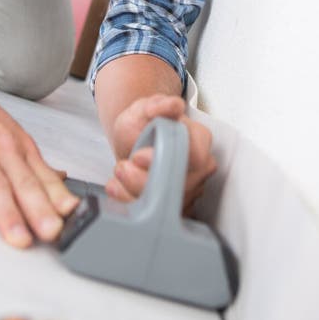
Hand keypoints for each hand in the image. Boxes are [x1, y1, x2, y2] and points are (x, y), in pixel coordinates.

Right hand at [0, 77, 78, 246]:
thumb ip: (35, 164)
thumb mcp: (13, 135)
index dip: (59, 202)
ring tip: (17, 238)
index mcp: (21, 148)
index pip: (44, 179)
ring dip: (7, 213)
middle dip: (40, 211)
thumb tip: (62, 184)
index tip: (73, 222)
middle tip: (52, 233)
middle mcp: (2, 149)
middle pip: (24, 183)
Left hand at [105, 94, 216, 213]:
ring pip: (166, 203)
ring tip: (118, 177)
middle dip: (143, 181)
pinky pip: (156, 214)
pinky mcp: (176, 206)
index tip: (138, 156)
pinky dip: (133, 205)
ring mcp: (190, 189)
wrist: (134, 139)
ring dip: (134, 193)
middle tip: (122, 168)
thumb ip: (157, 104)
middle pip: (179, 185)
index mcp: (199, 139)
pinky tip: (119, 191)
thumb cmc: (142, 124)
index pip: (195, 156)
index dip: (165, 158)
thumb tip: (171, 105)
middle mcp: (200, 167)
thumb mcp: (143, 108)